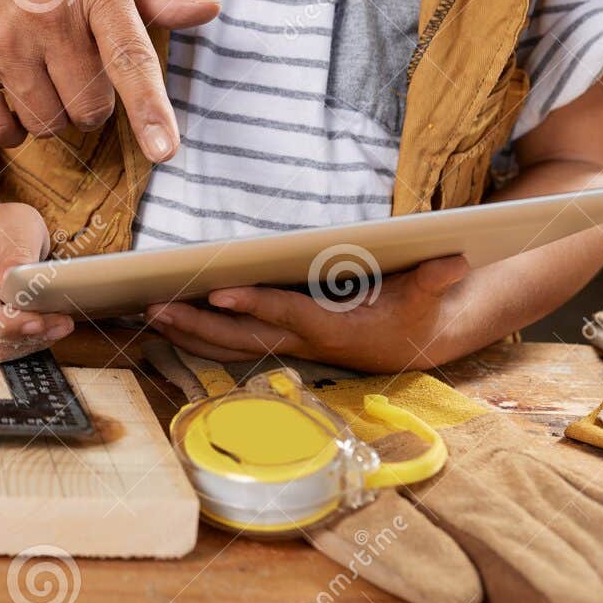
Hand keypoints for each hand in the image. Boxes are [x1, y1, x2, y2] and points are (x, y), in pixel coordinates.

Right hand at [0, 0, 218, 161]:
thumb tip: (208, 11)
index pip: (129, 58)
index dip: (150, 109)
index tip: (165, 150)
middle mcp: (46, 12)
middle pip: (88, 109)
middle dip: (87, 104)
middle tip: (68, 68)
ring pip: (46, 124)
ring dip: (47, 115)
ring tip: (34, 73)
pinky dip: (8, 128)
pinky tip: (5, 92)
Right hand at [0, 202, 75, 362]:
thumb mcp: (18, 220)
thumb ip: (18, 248)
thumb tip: (12, 283)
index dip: (4, 319)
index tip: (40, 321)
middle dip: (22, 334)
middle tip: (61, 324)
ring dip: (19, 344)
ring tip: (53, 328)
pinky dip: (9, 347)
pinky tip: (32, 332)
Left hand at [144, 255, 471, 371]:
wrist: (414, 344)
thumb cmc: (418, 313)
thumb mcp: (433, 295)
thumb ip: (438, 279)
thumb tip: (454, 257)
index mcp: (333, 330)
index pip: (287, 315)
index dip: (254, 305)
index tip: (219, 293)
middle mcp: (301, 343)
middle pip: (241, 337)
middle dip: (197, 324)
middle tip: (156, 307)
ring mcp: (286, 344)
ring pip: (227, 345)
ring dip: (186, 332)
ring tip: (148, 314)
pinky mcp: (278, 339)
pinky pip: (228, 342)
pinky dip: (195, 335)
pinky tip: (165, 322)